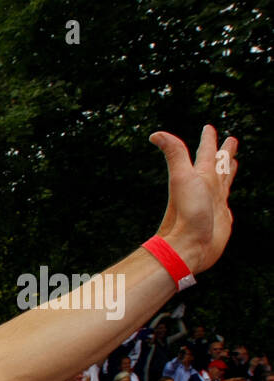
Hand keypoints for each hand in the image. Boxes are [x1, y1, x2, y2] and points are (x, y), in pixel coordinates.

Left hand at [149, 126, 238, 272]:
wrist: (189, 245)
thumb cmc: (185, 214)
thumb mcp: (182, 178)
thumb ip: (174, 154)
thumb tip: (154, 134)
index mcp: (200, 176)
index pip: (205, 153)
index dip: (208, 140)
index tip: (209, 128)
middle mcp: (207, 188)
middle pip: (218, 165)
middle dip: (224, 152)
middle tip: (231, 140)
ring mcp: (215, 202)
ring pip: (224, 180)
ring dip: (228, 170)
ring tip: (233, 161)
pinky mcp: (221, 216)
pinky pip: (226, 199)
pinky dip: (228, 192)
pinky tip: (227, 192)